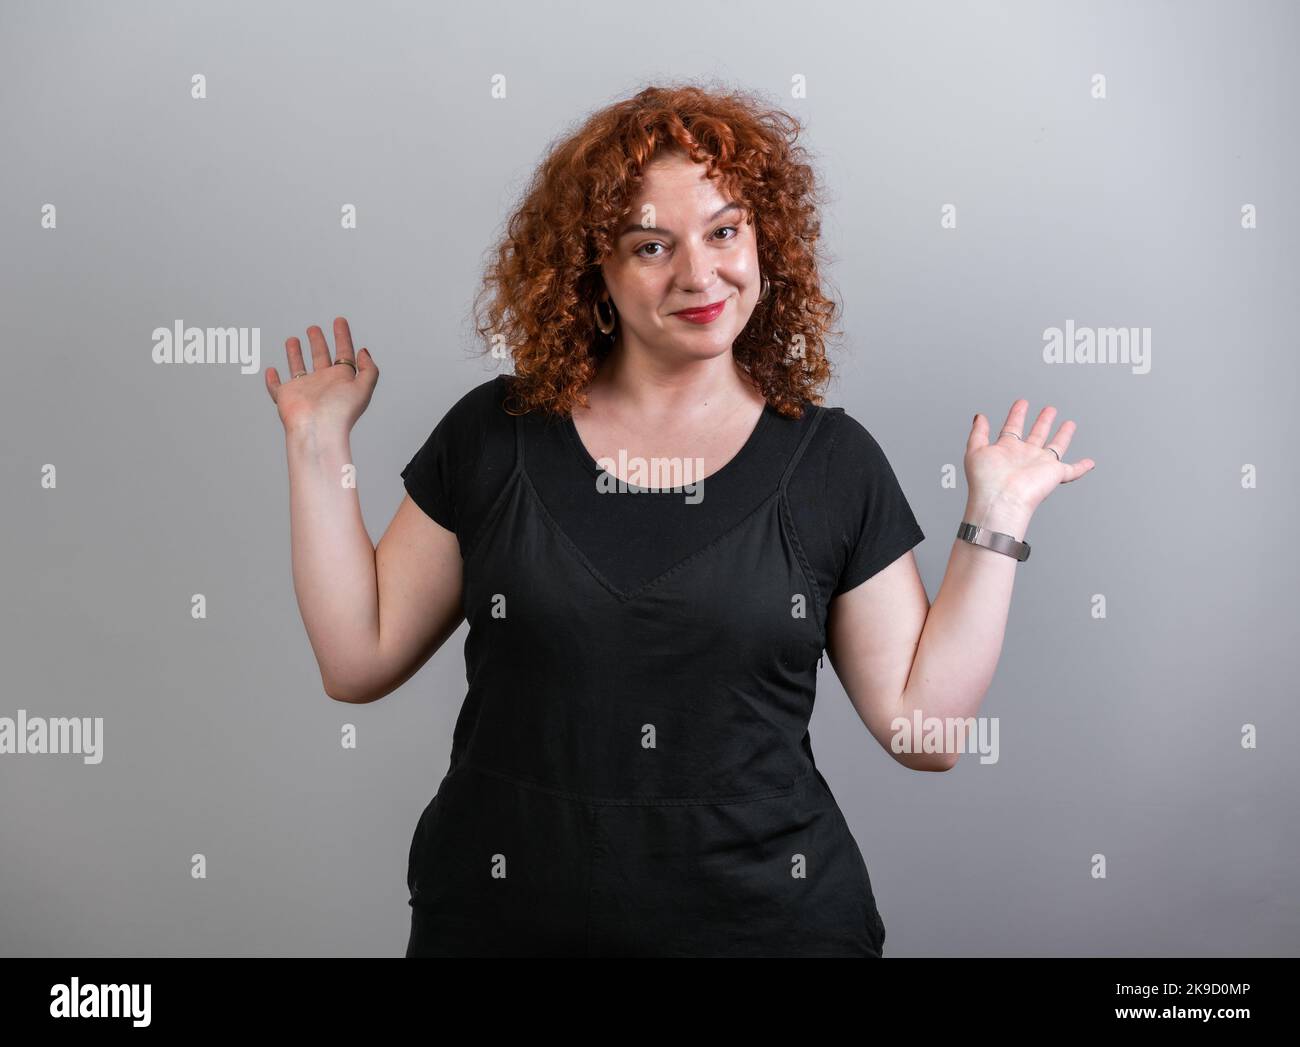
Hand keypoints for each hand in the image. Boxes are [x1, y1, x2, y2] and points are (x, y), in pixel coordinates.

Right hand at [265, 317, 378, 434]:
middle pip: (320, 357)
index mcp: (341, 379)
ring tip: (293, 339)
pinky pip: (276, 387)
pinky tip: (271, 370)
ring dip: (295, 354)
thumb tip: (363, 352)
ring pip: (298, 367)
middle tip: (314, 328)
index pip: (344, 353)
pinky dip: (272, 380)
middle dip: (318, 342)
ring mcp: (303, 389)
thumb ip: (369, 369)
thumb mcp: (364, 387)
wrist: (318, 429)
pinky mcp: (286, 396)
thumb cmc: (341, 412)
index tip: (340, 320)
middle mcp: (322, 383)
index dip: (343, 336)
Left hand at [966, 399, 1094, 518]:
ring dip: (1063, 435)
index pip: (1013, 428)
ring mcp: (1040, 465)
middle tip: (1049, 409)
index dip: (1017, 414)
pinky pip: (1072, 471)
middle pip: (1037, 435)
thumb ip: (978, 433)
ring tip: (1069, 424)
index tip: (1022, 402)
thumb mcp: (975, 450)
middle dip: (1043, 421)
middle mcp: (1024, 457)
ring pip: (1055, 447)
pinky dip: (1082, 468)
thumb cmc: (986, 480)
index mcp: (1007, 450)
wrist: (1001, 500)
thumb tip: (980, 417)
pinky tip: (1090, 463)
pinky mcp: (1054, 474)